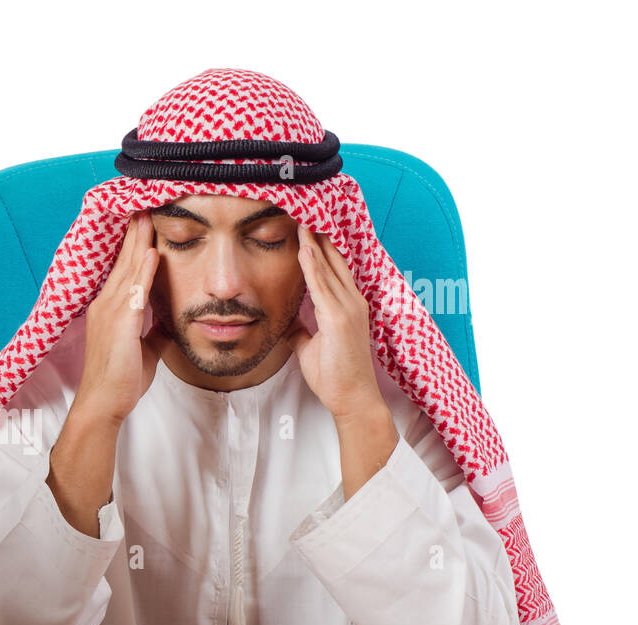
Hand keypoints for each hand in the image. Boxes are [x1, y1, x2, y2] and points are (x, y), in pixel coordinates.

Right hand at [73, 211, 171, 423]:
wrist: (103, 403)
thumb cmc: (120, 379)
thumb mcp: (144, 349)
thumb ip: (155, 331)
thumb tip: (170, 320)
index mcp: (111, 309)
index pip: (124, 270)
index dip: (134, 246)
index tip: (144, 223)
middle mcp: (107, 305)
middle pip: (123, 261)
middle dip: (135, 233)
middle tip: (145, 204)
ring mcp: (111, 313)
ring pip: (127, 269)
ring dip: (138, 241)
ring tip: (148, 215)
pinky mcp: (120, 324)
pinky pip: (134, 291)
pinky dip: (143, 270)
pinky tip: (151, 252)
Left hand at [288, 224, 386, 420]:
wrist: (352, 399)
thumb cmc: (335, 375)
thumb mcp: (311, 347)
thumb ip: (302, 330)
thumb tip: (289, 321)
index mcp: (347, 305)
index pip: (333, 267)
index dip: (320, 244)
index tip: (307, 222)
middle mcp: (352, 301)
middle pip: (333, 259)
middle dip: (318, 234)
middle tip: (305, 207)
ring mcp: (348, 309)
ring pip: (329, 266)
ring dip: (314, 241)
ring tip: (302, 216)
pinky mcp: (340, 320)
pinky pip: (322, 286)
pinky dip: (313, 266)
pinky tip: (304, 248)